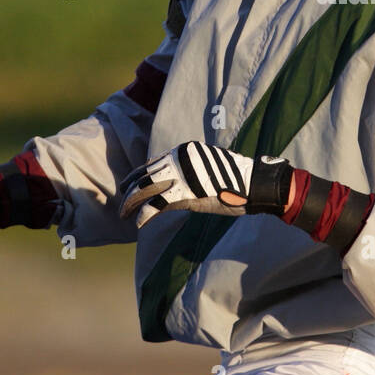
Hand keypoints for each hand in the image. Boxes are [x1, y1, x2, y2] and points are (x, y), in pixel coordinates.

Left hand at [119, 142, 292, 227]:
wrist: (253, 184)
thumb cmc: (236, 178)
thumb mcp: (209, 166)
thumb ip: (191, 169)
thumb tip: (178, 180)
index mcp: (184, 151)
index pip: (152, 163)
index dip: (137, 176)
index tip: (128, 185)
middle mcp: (179, 160)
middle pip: (145, 175)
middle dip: (130, 190)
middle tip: (122, 203)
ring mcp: (181, 176)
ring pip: (145, 188)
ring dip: (131, 203)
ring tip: (124, 215)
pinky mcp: (185, 193)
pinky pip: (156, 204)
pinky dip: (144, 214)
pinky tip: (138, 223)